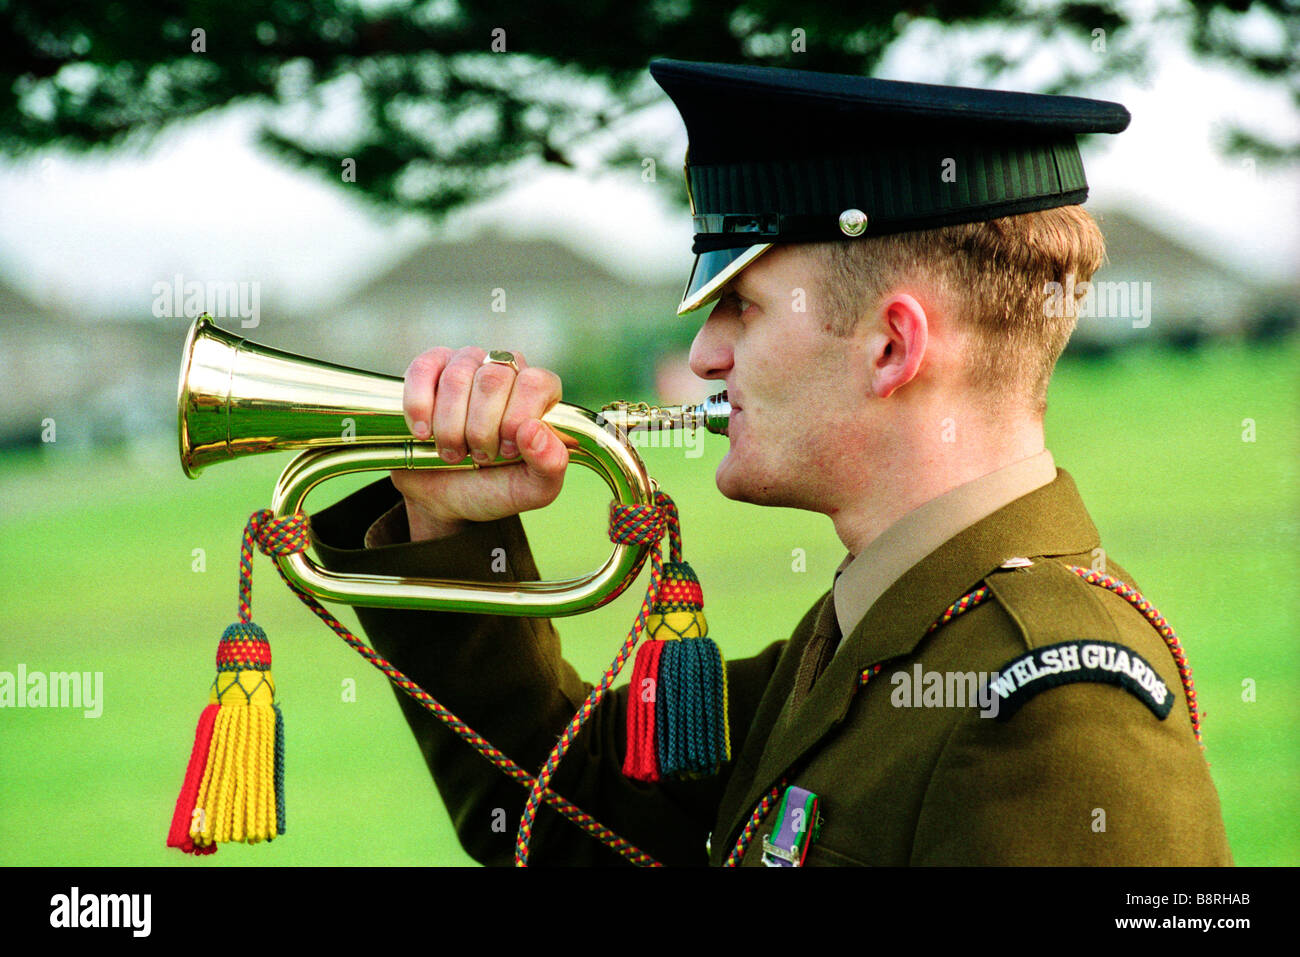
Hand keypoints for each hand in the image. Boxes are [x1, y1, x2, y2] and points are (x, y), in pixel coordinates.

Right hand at [391, 346, 571, 541]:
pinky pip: (422, 370)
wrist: (445, 498)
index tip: (506, 452)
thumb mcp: (532, 490)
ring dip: (449, 427)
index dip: (516, 420)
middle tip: (478, 456)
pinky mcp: (429, 369)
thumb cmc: (493, 487)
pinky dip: (419, 406)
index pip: (534, 383)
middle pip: (493, 379)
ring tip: (453, 451)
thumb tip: (534, 429)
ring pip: (456, 377)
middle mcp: (505, 369)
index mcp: (539, 392)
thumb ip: (550, 464)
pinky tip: (422, 433)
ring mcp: (466, 364)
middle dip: (480, 430)